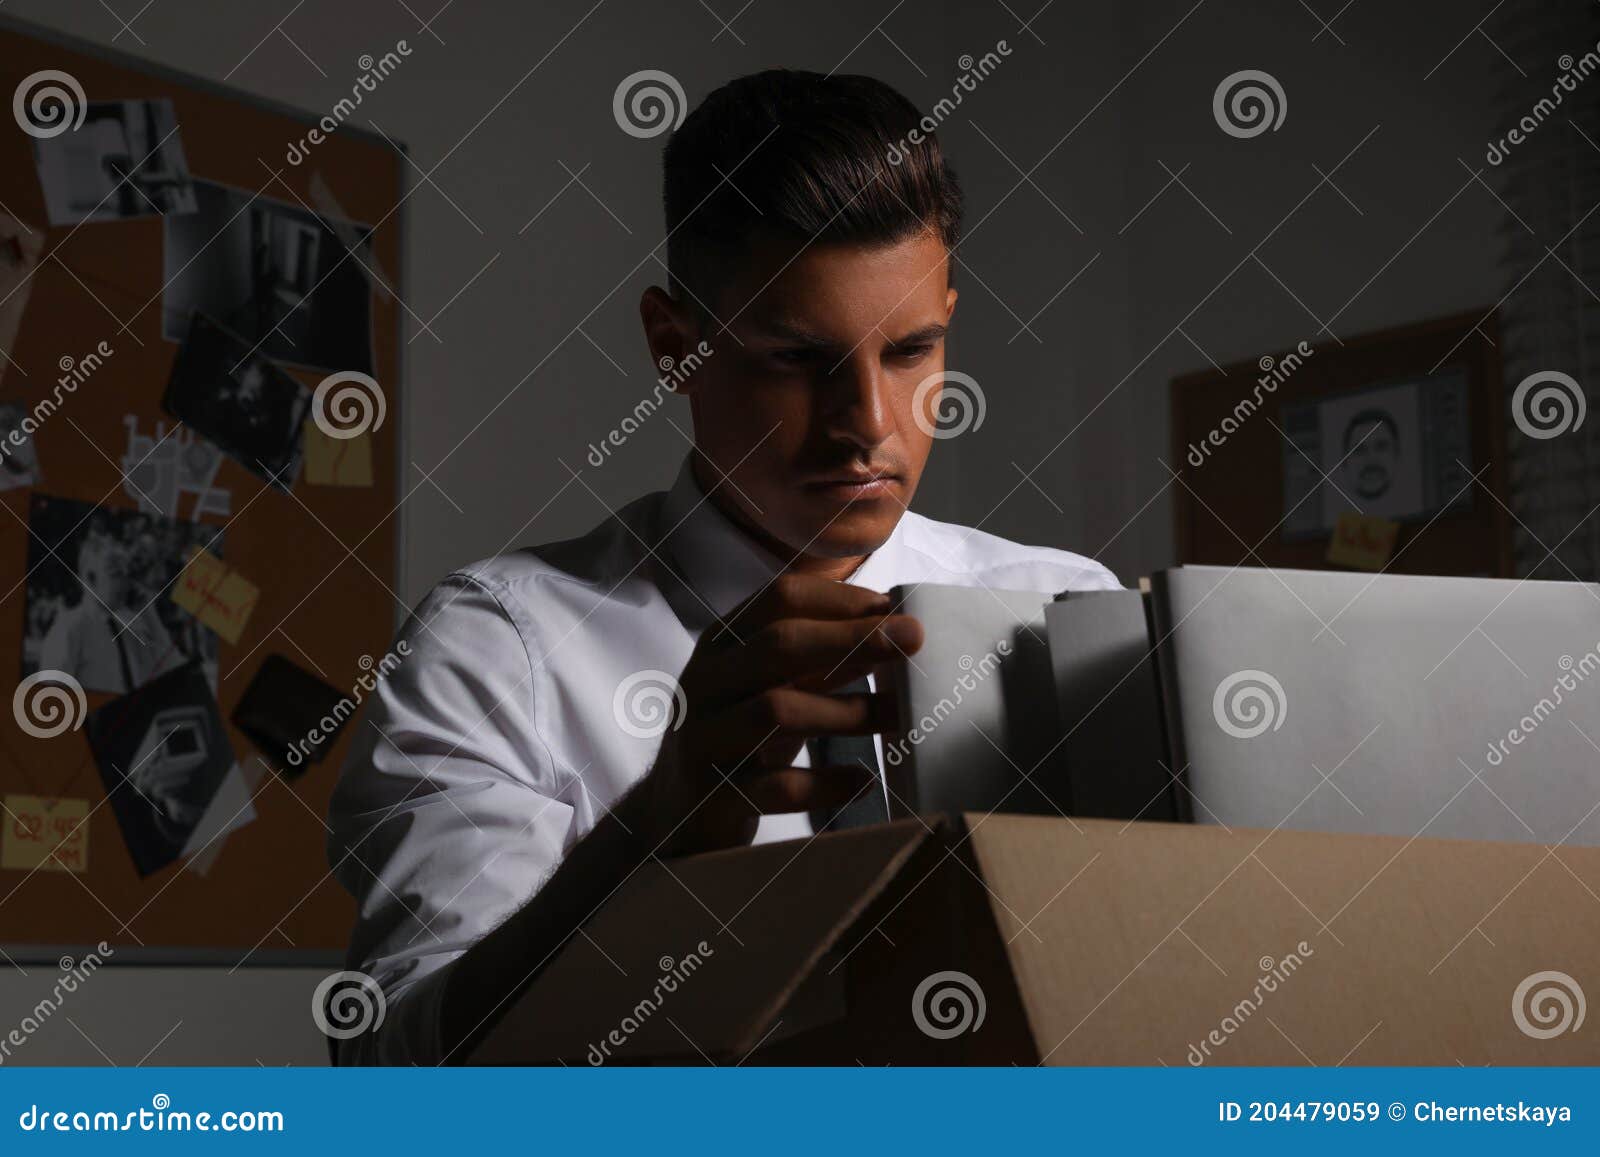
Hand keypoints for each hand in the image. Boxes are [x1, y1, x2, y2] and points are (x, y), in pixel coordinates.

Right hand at [637, 573, 922, 855]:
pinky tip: (863, 781)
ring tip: (898, 717)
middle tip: (912, 639)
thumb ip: (822, 659)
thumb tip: (894, 629)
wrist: (673, 813)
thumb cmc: (737, 737)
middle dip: (850, 638)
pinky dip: (825, 784)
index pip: (778, 599)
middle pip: (777, 646)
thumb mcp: (773, 686)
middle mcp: (705, 683)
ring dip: (846, 711)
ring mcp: (704, 740)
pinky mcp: (711, 797)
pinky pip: (773, 787)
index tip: (893, 608)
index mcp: (721, 644)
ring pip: (774, 712)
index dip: (840, 600)